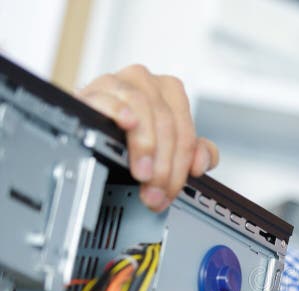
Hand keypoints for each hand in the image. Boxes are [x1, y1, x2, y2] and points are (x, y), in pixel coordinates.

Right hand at [77, 65, 218, 210]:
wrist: (92, 118)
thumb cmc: (130, 129)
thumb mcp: (166, 141)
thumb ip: (195, 152)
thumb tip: (201, 163)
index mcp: (171, 92)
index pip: (185, 135)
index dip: (180, 169)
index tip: (169, 193)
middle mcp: (148, 83)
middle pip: (167, 126)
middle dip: (162, 167)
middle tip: (154, 191)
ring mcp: (122, 82)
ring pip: (144, 111)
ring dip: (145, 147)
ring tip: (141, 173)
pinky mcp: (96, 88)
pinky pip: (110, 98)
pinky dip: (120, 111)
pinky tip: (127, 123)